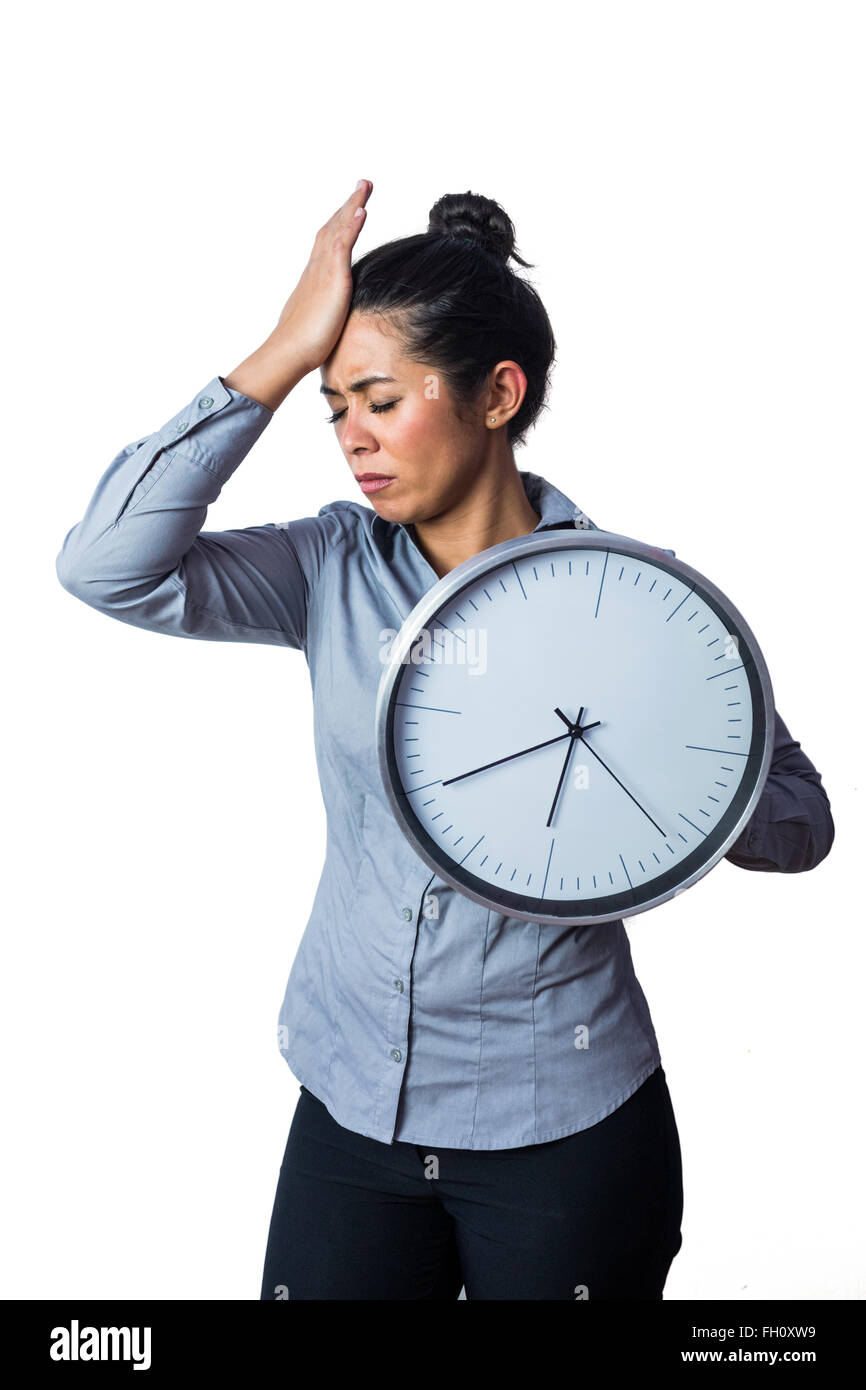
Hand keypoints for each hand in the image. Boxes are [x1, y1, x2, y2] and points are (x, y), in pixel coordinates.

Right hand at [272, 179, 372, 373]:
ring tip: (366, 186)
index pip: (328, 244)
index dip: (340, 224)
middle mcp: (317, 268)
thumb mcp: (316, 323)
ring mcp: (323, 271)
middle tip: (362, 185)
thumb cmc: (301, 345)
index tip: (352, 208)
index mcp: (315, 278)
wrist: (290, 351)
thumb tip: (327, 322)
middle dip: (348, 205)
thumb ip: (324, 315)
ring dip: (353, 204)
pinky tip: (362, 210)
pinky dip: (352, 225)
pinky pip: (342, 244)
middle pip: (332, 228)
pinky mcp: (332, 278)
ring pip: (338, 229)